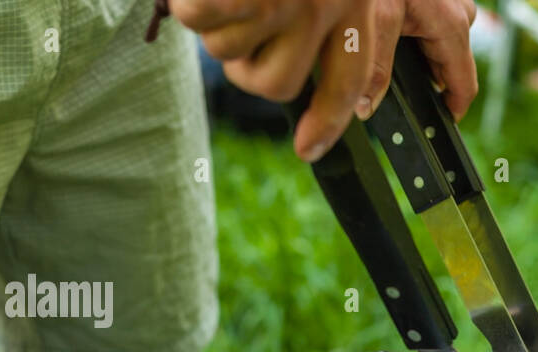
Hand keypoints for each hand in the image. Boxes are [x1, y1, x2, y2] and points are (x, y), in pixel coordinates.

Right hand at [170, 0, 477, 161]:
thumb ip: (314, 13)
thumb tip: (287, 74)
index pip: (350, 79)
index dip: (329, 121)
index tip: (311, 150)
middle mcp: (326, 3)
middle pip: (279, 86)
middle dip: (245, 67)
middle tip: (232, 27)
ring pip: (232, 55)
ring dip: (211, 23)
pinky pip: (200, 23)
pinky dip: (188, 1)